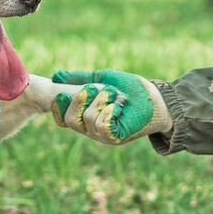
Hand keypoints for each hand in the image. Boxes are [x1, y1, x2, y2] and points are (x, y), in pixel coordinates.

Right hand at [51, 70, 171, 144]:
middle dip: (79, 100)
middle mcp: (91, 129)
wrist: (156, 97)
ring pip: (87, 120)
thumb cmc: (131, 89)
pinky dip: (108, 111)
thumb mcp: (101, 79)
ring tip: (116, 95)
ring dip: (101, 101)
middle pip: (70, 120)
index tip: (63, 93)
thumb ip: (79, 79)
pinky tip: (118, 106)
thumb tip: (56, 76)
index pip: (62, 118)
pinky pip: (102, 126)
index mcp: (86, 116)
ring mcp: (103, 136)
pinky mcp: (116, 138)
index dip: (58, 107)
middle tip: (94, 87)